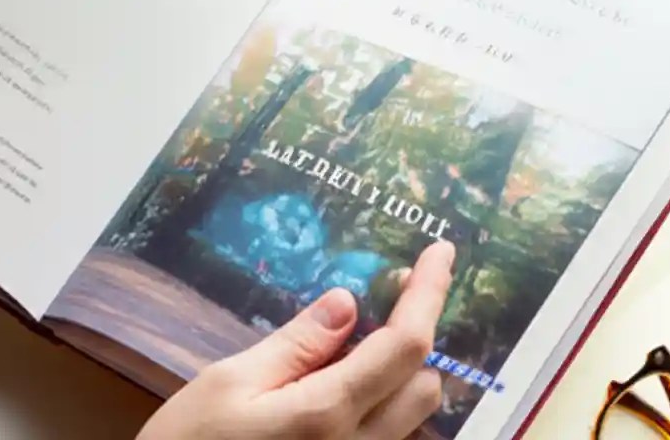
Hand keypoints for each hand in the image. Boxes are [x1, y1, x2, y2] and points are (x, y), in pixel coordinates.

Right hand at [138, 241, 454, 439]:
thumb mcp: (229, 382)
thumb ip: (297, 344)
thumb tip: (348, 303)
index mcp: (326, 415)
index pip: (405, 345)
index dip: (430, 293)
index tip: (441, 252)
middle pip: (424, 385)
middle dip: (411, 340)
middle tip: (370, 309)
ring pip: (411, 418)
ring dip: (396, 378)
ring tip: (341, 355)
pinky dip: (379, 409)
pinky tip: (334, 393)